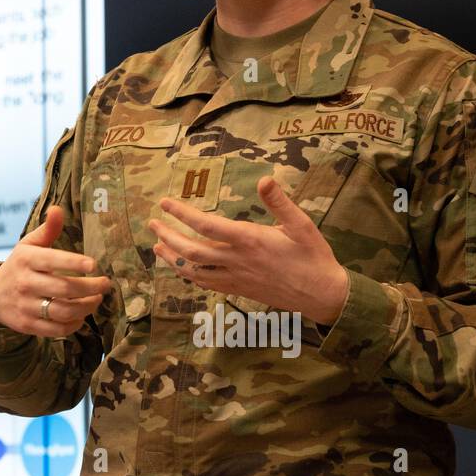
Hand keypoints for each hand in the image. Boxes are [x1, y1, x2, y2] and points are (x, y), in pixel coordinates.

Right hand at [0, 206, 111, 336]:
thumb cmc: (20, 266)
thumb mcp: (28, 245)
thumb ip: (47, 229)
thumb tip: (58, 209)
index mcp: (27, 259)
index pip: (52, 260)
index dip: (74, 263)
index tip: (94, 265)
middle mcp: (25, 283)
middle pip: (64, 288)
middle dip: (90, 288)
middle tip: (106, 284)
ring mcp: (26, 306)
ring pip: (63, 311)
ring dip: (86, 307)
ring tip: (98, 299)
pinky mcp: (28, 325)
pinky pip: (56, 329)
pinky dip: (74, 324)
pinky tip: (82, 315)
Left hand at [147, 176, 349, 324]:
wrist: (322, 295)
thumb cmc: (313, 257)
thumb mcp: (302, 225)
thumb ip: (280, 203)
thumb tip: (265, 179)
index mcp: (250, 240)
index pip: (206, 226)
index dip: (182, 214)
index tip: (165, 203)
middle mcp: (237, 260)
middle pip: (192, 250)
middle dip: (168, 236)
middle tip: (152, 223)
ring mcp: (236, 278)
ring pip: (194, 270)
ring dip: (172, 258)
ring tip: (156, 246)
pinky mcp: (239, 290)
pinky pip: (206, 284)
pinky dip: (189, 275)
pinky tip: (181, 268)